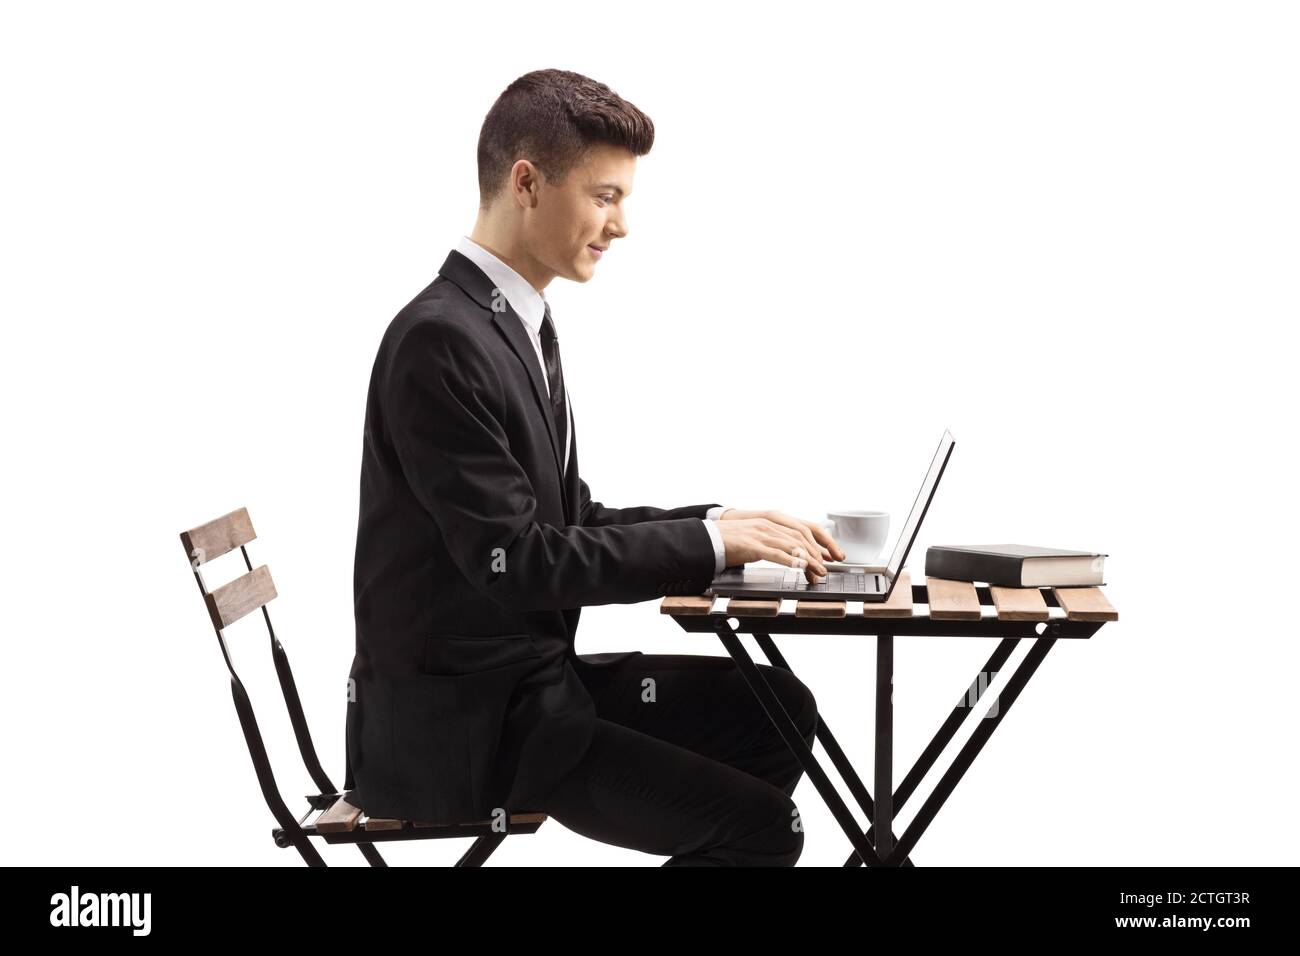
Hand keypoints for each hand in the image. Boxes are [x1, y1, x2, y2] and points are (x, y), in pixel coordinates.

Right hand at [715, 509, 846, 582]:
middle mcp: (771, 523)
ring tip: (818, 573)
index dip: (825, 541)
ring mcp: (762, 533)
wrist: (709, 538)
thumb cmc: (734, 540)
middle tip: (826, 570)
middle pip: (803, 536)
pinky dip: (791, 560)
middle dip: (819, 554)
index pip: (807, 527)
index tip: (836, 555)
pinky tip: (800, 567)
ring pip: (793, 545)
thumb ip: (781, 542)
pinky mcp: (752, 545)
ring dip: (809, 561)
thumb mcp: (761, 537)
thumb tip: (801, 556)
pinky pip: (776, 552)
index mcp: (775, 519)